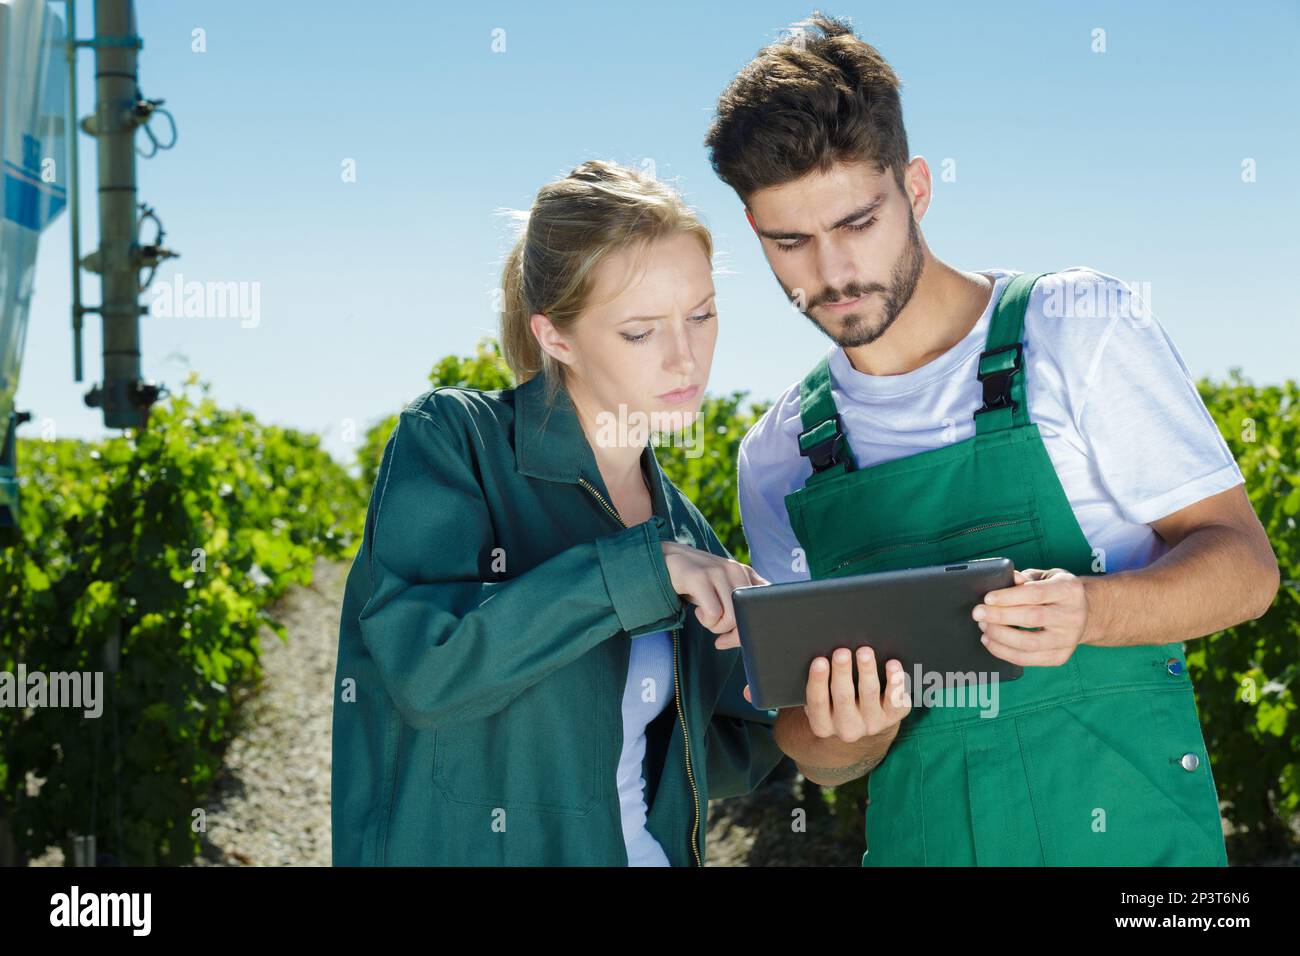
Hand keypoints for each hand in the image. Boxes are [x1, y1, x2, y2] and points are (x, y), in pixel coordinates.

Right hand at [660, 542, 766, 649]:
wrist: (667, 560)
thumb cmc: (699, 584)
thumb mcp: (724, 590)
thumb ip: (740, 606)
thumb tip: (747, 638)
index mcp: (746, 574)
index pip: (764, 604)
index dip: (754, 626)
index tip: (737, 636)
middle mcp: (736, 570)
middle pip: (748, 616)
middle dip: (734, 634)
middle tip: (720, 636)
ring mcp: (718, 572)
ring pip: (731, 617)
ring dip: (717, 626)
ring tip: (707, 617)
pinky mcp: (700, 577)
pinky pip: (713, 613)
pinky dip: (706, 620)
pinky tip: (698, 610)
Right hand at [745, 645, 910, 743]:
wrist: (859, 725)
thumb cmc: (826, 701)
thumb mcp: (802, 701)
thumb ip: (779, 692)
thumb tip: (748, 690)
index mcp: (821, 725)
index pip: (816, 704)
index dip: (818, 682)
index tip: (818, 660)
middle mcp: (846, 729)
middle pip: (843, 698)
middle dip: (843, 673)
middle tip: (842, 650)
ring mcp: (872, 724)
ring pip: (869, 696)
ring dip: (867, 671)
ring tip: (864, 650)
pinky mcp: (894, 716)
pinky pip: (897, 701)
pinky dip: (896, 681)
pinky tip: (892, 663)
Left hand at [972, 567, 1089, 666]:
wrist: (1085, 613)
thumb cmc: (1056, 592)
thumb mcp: (1046, 577)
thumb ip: (1025, 579)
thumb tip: (1006, 579)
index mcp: (1069, 590)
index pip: (1036, 594)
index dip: (1009, 597)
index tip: (987, 598)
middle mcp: (1073, 616)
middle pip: (1032, 618)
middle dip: (1000, 616)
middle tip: (978, 613)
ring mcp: (1069, 639)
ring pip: (1030, 643)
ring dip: (1000, 636)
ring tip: (984, 627)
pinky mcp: (1061, 657)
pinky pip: (1029, 659)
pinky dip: (1005, 652)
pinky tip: (991, 642)